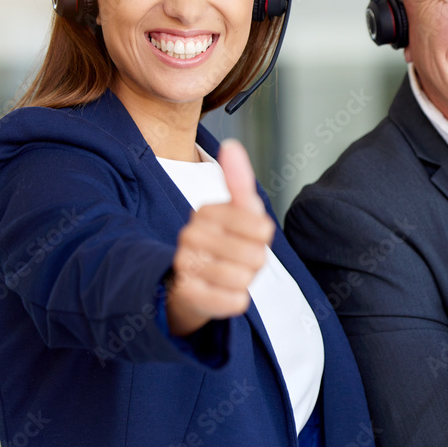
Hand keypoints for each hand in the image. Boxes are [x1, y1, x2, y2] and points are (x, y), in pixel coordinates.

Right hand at [166, 139, 274, 335]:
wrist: (189, 288)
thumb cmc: (221, 247)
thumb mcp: (235, 213)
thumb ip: (238, 182)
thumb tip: (231, 145)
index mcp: (205, 212)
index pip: (261, 227)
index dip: (262, 239)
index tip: (246, 239)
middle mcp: (190, 236)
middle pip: (255, 255)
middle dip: (254, 263)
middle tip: (238, 262)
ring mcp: (185, 265)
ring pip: (242, 279)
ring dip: (244, 282)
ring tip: (228, 276)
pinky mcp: (187, 295)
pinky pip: (233, 300)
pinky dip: (235, 300)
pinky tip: (223, 293)